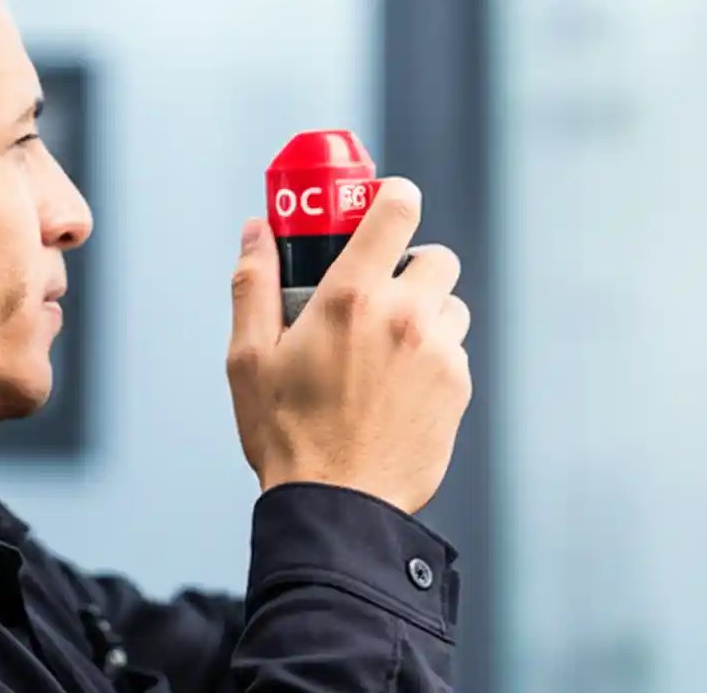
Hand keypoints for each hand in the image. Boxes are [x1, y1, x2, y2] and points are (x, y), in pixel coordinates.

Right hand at [226, 178, 471, 514]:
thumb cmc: (286, 435)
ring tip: (386, 351)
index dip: (393, 199)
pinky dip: (432, 359)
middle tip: (378, 295)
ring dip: (426, 315)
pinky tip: (397, 390)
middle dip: (412, 267)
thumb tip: (257, 231)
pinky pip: (454, 353)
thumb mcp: (248, 358)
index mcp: (352, 298)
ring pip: (450, 306)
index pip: (399, 210)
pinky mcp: (458, 389)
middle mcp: (405, 316)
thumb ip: (253, 284)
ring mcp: (439, 354)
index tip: (382, 211)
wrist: (336, 506)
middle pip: (437, 257)